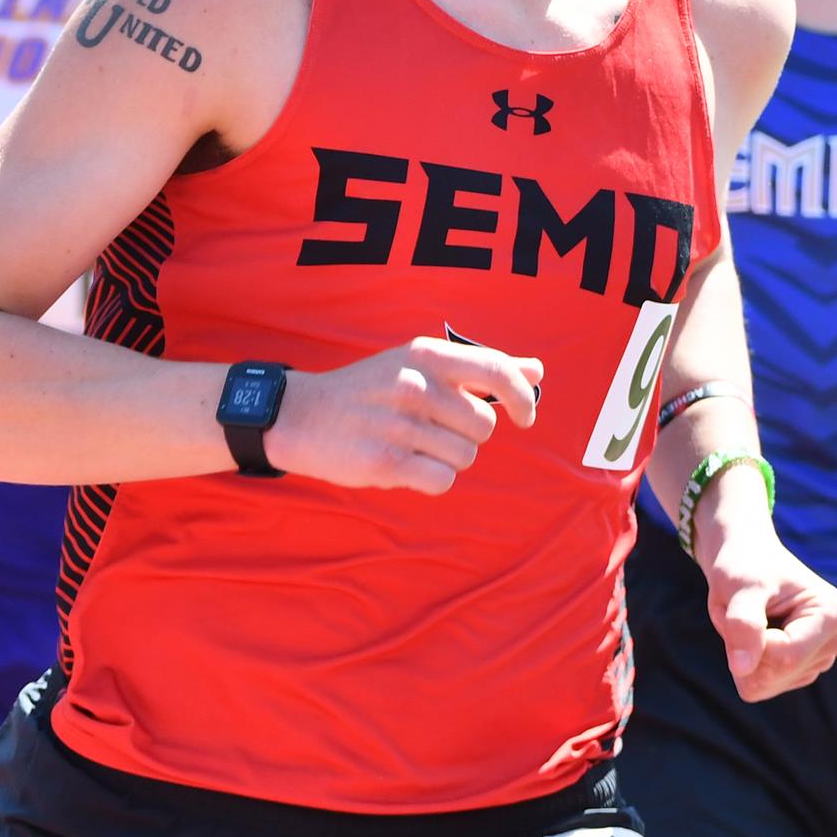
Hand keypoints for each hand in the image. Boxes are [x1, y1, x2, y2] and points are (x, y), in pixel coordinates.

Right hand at [264, 336, 540, 494]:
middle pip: (484, 426)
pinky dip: (429, 480)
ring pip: (465, 457)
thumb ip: (478, 369)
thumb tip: (537, 371)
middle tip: (428, 429)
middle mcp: (416, 384)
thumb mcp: (418, 363)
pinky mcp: (386, 462)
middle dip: (465, 435)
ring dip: (445, 459)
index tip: (527, 417)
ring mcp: (401, 424)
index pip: (496, 369)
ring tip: (409, 445)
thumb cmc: (369, 390)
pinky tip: (402, 466)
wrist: (300, 414)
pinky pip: (442, 482)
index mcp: (426, 354)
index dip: (522, 396)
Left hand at [693, 491, 836, 702]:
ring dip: (743, 652)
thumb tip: (742, 669)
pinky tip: (755, 632)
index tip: (741, 608)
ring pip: (766, 684)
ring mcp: (820, 658)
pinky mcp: (801, 670)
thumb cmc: (744, 565)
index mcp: (833, 614)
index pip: (786, 657)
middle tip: (742, 610)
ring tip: (750, 618)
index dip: (750, 641)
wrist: (744, 560)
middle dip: (745, 646)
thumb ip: (743, 623)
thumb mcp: (740, 585)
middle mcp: (836, 640)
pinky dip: (746, 661)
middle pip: (778, 674)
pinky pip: (760, 686)